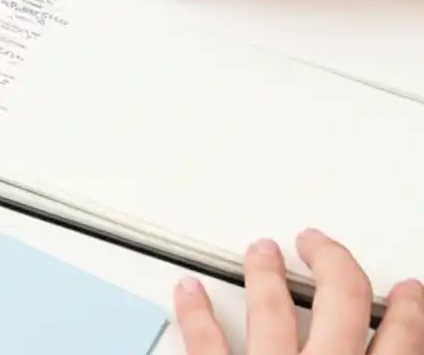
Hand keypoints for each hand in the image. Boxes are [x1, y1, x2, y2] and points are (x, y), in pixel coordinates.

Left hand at [174, 229, 423, 354]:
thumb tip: (393, 354)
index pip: (403, 342)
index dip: (408, 313)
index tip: (408, 295)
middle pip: (341, 304)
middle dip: (335, 265)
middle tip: (321, 245)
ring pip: (271, 311)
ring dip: (266, 274)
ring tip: (261, 249)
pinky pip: (205, 344)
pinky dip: (195, 313)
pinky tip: (188, 290)